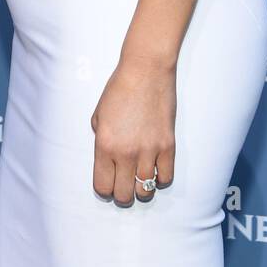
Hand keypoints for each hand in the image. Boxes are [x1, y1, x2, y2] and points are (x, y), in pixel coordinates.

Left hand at [90, 55, 175, 205]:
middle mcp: (126, 152)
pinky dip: (160, 178)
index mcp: (105, 145)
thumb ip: (101, 140)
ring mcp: (149, 151)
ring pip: (146, 191)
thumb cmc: (118, 90)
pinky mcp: (168, 146)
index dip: (105, 189)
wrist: (145, 71)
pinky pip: (166, 177)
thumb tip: (108, 160)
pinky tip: (155, 168)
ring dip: (141, 189)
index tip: (108, 184)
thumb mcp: (98, 115)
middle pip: (124, 195)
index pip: (103, 187)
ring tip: (139, 178)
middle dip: (122, 194)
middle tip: (124, 185)